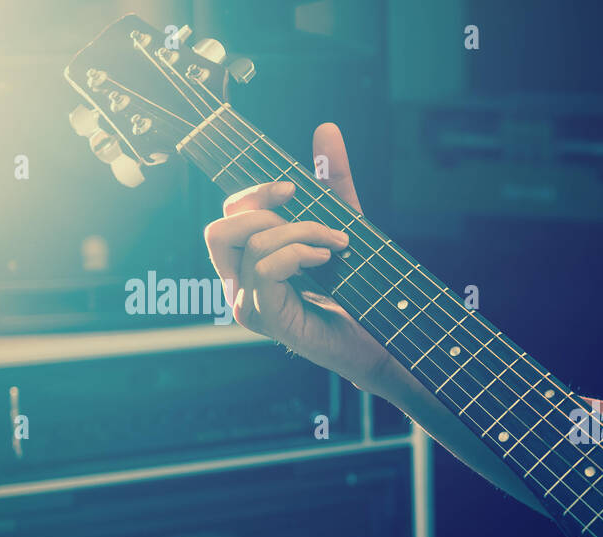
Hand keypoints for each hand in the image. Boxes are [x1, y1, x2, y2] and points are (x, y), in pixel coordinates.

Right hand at [203, 123, 396, 396]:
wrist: (383, 342)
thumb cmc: (361, 292)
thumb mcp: (346, 224)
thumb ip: (332, 182)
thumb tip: (327, 128)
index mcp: (250, 264)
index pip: (228, 217)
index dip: (254, 193)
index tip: (295, 186)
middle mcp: (241, 285)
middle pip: (220, 229)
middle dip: (265, 207)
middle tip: (312, 212)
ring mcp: (250, 304)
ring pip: (252, 245)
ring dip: (300, 231)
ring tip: (337, 243)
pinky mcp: (267, 319)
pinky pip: (264, 269)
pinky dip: (296, 253)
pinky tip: (327, 258)